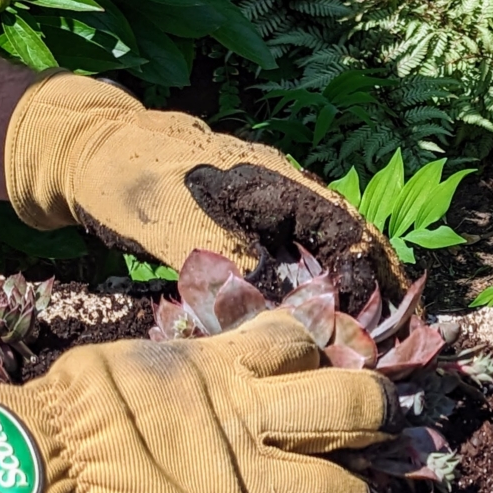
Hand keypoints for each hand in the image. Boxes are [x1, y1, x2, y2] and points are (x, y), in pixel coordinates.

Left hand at [3, 73, 405, 302]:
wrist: (88, 150)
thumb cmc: (131, 181)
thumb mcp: (173, 224)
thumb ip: (226, 263)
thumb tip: (276, 310)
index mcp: (277, 183)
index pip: (346, 229)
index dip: (368, 275)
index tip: (378, 322)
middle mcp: (285, 193)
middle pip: (351, 241)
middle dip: (380, 287)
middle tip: (404, 339)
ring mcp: (269, 209)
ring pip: (328, 253)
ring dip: (352, 293)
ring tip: (374, 341)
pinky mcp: (249, 229)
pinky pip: (298, 261)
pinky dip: (317, 293)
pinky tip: (320, 325)